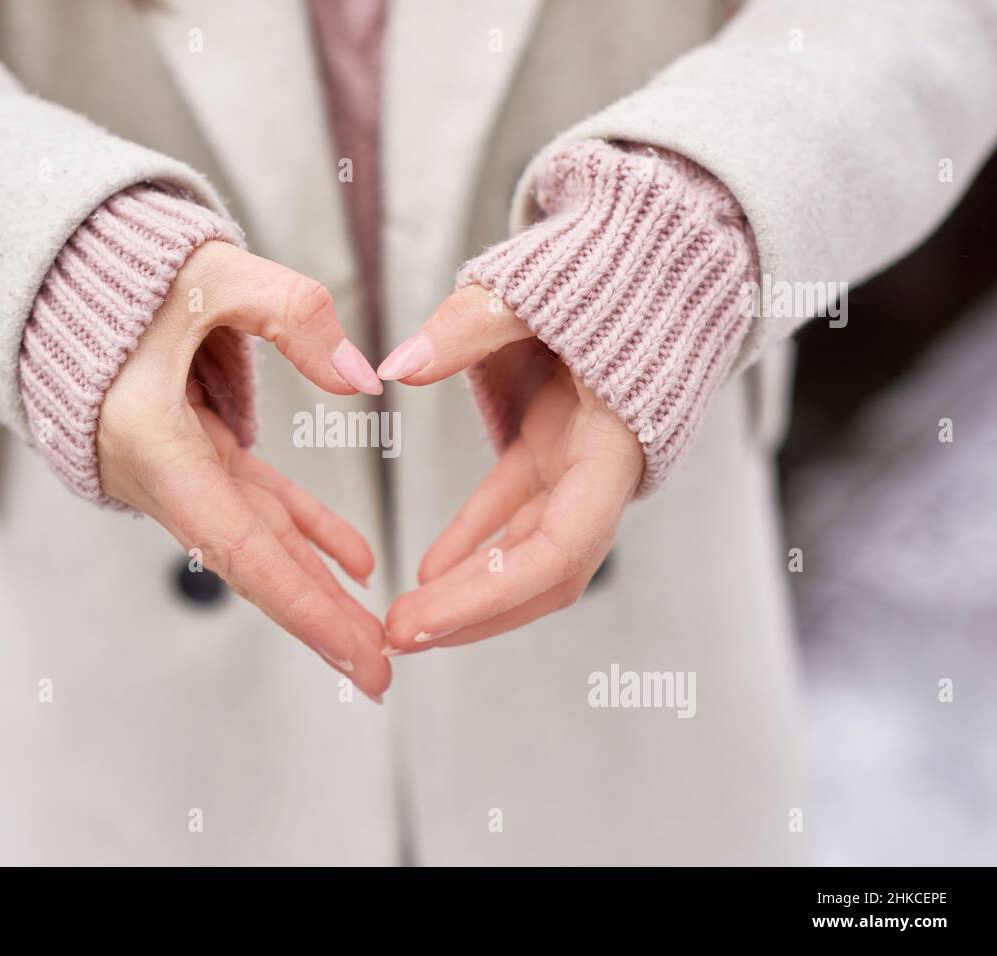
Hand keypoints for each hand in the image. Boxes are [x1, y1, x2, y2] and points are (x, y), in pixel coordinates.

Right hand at [97, 240, 389, 698]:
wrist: (54, 282)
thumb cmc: (118, 274)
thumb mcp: (209, 272)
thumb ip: (291, 312)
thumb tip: (361, 379)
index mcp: (152, 442)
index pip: (241, 546)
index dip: (304, 606)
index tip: (356, 655)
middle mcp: (162, 474)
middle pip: (253, 562)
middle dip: (318, 620)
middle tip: (379, 675)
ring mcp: (178, 471)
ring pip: (259, 540)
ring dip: (317, 586)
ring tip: (376, 634)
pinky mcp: (194, 455)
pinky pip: (256, 504)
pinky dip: (304, 530)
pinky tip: (355, 562)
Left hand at [377, 285, 644, 651]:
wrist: (662, 255)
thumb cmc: (613, 266)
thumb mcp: (536, 287)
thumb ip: (470, 324)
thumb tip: (397, 367)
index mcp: (616, 441)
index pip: (560, 548)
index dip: (490, 595)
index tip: (421, 620)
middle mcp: (604, 470)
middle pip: (544, 574)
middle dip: (473, 614)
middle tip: (394, 638)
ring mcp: (581, 466)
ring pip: (529, 556)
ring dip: (470, 593)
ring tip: (403, 622)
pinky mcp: (558, 452)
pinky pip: (514, 514)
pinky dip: (472, 544)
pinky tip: (426, 573)